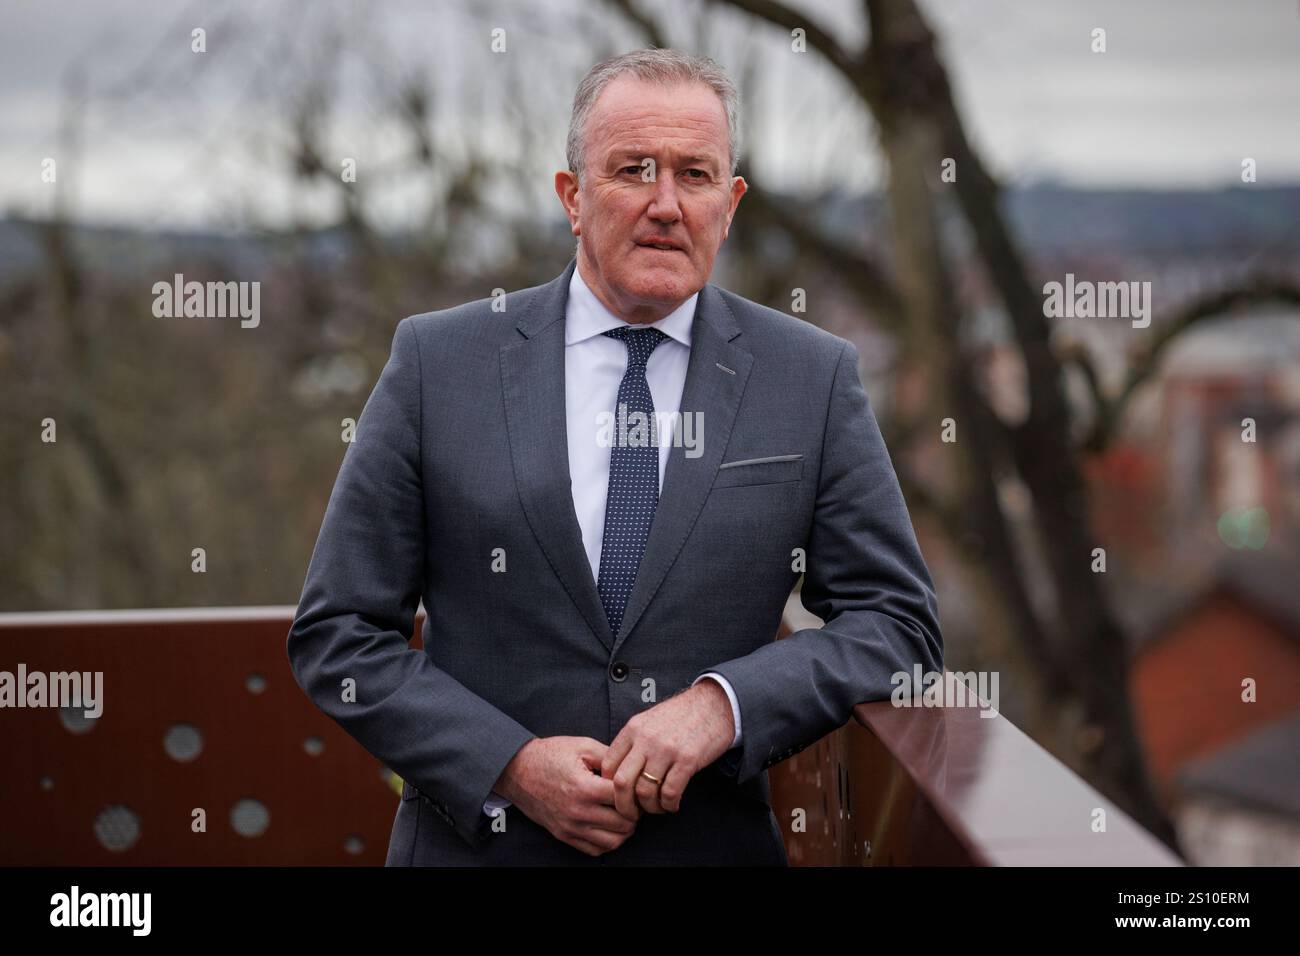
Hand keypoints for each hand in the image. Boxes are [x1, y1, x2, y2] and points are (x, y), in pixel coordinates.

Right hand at [494, 736, 639, 856]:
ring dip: (624, 830)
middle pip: (623, 823)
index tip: (636, 785)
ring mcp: (570, 827)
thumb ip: (611, 757)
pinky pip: (595, 850)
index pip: (625, 799)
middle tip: (634, 800)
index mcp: (584, 788)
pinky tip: (609, 825)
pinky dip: (608, 841)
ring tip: (624, 814)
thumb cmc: (550, 755)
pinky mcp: (564, 835)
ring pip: (613, 842)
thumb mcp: (582, 746)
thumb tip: (633, 768)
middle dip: (634, 812)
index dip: (636, 791)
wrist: (517, 770)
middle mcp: (578, 812)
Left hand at [601, 680, 734, 817]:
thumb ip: (633, 742)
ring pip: (645, 792)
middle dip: (623, 806)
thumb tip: (618, 772)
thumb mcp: (649, 721)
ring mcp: (666, 749)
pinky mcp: (687, 760)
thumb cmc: (680, 716)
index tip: (619, 795)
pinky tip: (672, 805)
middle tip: (632, 814)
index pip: (608, 765)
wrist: (714, 704)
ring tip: (657, 808)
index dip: (609, 786)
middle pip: (621, 783)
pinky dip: (668, 805)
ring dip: (650, 808)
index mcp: (633, 729)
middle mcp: (646, 739)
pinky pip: (670, 793)